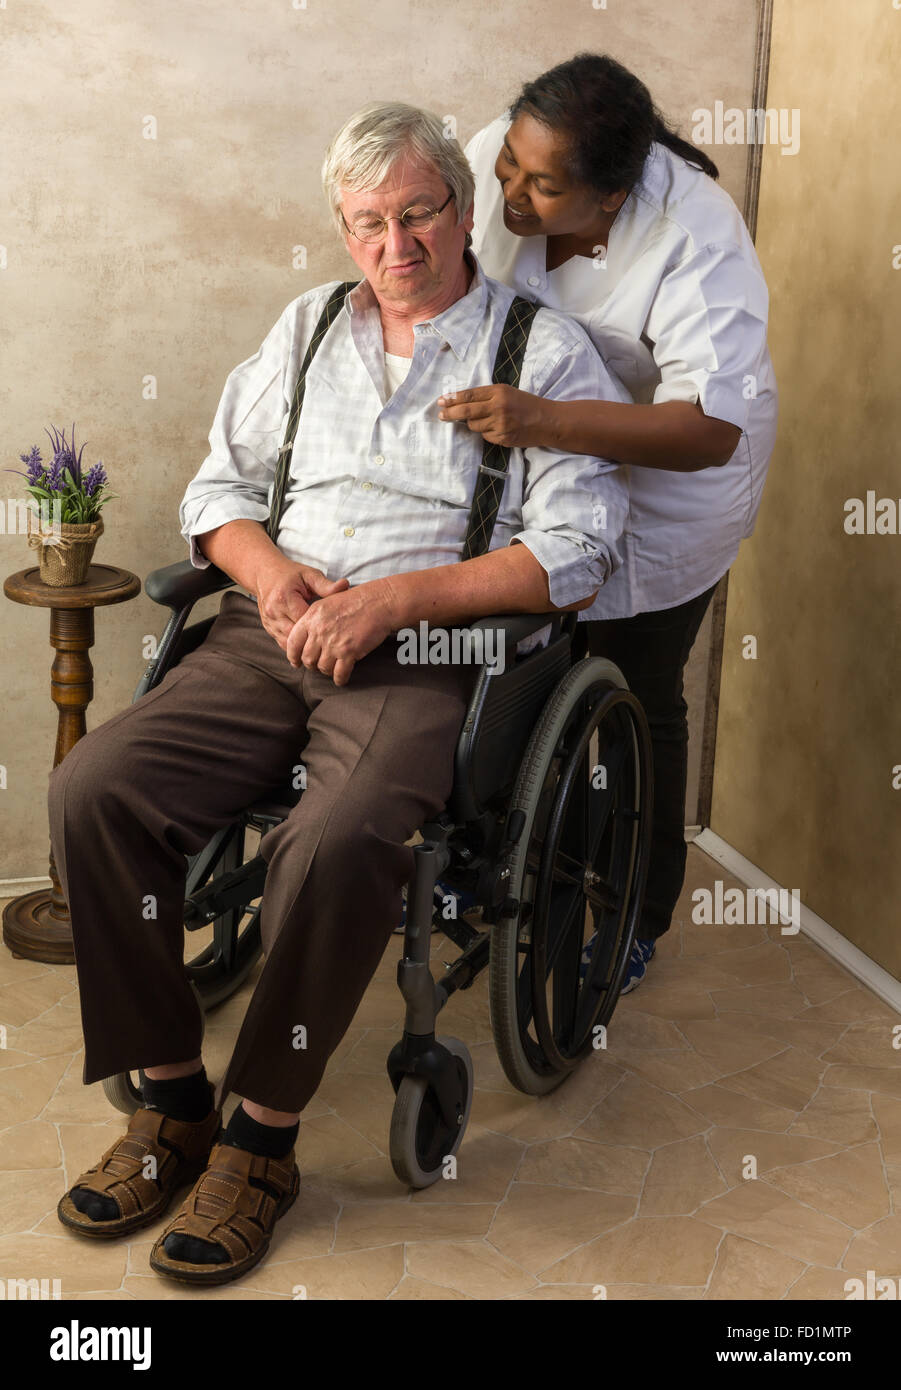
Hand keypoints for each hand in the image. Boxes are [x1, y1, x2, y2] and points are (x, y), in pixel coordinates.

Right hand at [256, 561, 349, 651]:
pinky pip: (282, 643)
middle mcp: (274, 611)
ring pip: (288, 644)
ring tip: (321, 649)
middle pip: (296, 636)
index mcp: (285, 597)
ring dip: (304, 647)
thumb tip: (345, 585)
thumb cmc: (291, 574)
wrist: (265, 574)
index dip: (320, 627)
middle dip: (313, 641)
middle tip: (331, 643)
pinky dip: (295, 647)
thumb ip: (326, 585)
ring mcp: (269, 621)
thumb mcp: (309, 575)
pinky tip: (308, 646)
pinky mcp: (268, 627)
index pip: (305, 621)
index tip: (335, 629)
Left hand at [285, 579, 396, 685]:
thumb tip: (306, 636)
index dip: (293, 655)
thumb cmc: (356, 600)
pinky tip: (342, 678)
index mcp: (312, 617)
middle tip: (318, 665)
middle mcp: (319, 631)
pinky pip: (339, 673)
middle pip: (307, 658)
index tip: (296, 662)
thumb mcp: (328, 602)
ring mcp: (333, 643)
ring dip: (327, 671)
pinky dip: (340, 678)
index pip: (293, 642)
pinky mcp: (349, 653)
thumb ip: (314, 619)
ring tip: (333, 668)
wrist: (379, 602)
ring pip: (322, 667)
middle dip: (312, 665)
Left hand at [437, 384, 552, 447]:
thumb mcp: (507, 392)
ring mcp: (500, 424)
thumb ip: (486, 395)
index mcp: (498, 392)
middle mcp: (498, 407)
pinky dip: (487, 432)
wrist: (547, 421)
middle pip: (466, 412)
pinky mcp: (503, 438)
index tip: (440, 401)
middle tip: (441, 415)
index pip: (469, 395)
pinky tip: (498, 428)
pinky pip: (485, 436)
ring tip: (487, 419)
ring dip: (474, 423)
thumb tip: (460, 402)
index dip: (452, 399)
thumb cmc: (526, 404)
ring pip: (474, 426)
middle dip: (450, 413)